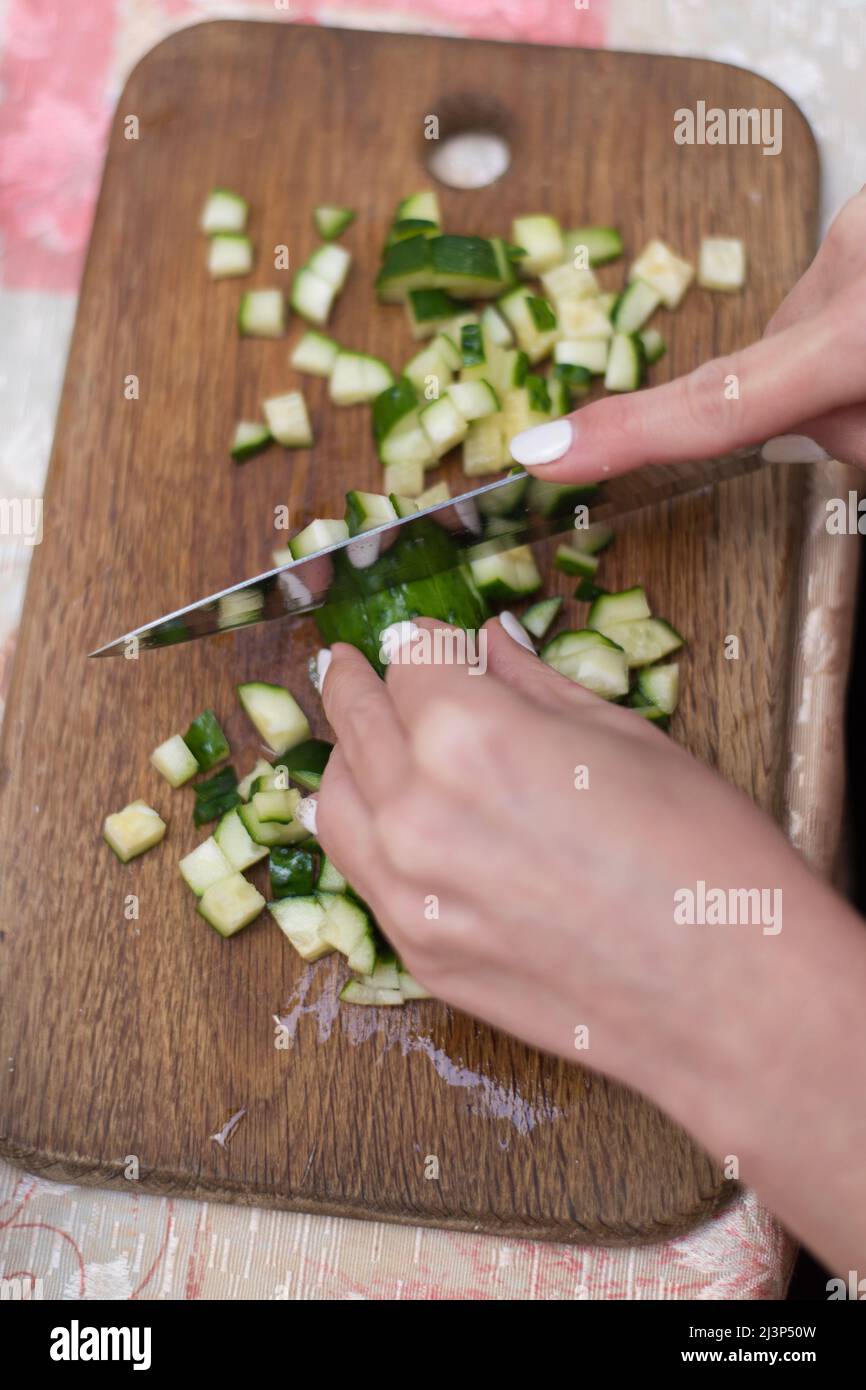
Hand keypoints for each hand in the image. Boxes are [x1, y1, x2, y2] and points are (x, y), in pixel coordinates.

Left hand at [313, 616, 865, 1269]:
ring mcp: (408, 895)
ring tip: (367, 740)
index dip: (429, 639)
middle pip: (356, 719)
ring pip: (333, 800)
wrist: (735, 999)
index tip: (434, 638)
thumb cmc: (706, 858)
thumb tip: (489, 645)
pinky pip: (360, 874)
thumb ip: (534, 686)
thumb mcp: (626, 738)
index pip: (412, 657)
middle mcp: (417, 810)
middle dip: (361, 683)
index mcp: (470, 734)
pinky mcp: (419, 958)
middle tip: (355, 665)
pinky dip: (363, 832)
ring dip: (347, 758)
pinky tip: (385, 816)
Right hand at [510, 187, 865, 475]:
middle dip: (806, 410)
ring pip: (808, 339)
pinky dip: (858, 328)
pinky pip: (839, 294)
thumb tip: (816, 429)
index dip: (625, 433)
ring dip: (840, 368)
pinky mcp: (865, 212)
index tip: (542, 452)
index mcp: (862, 332)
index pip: (717, 403)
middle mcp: (844, 260)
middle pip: (770, 379)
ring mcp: (855, 227)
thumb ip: (851, 435)